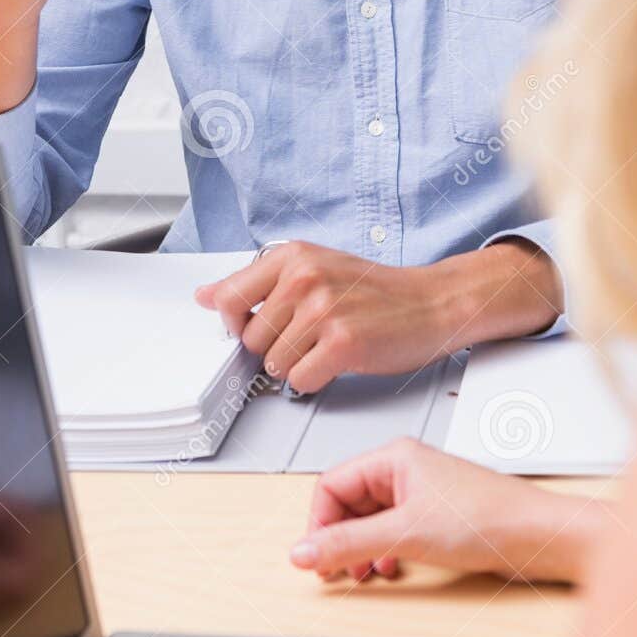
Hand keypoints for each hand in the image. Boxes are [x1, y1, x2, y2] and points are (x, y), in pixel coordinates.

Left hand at [195, 238, 559, 392]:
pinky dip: (315, 380)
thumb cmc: (375, 290)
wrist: (432, 302)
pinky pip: (300, 381)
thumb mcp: (313, 267)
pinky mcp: (342, 344)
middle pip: (249, 339)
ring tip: (326, 345)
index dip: (235, 324)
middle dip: (272, 348)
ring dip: (296, 365)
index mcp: (292, 255)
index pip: (226, 299)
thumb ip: (257, 282)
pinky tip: (337, 361)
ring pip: (273, 364)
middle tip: (309, 336)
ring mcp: (323, 311)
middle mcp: (304, 278)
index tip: (253, 327)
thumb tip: (204, 296)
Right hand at [288, 437, 603, 583]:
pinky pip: (391, 530)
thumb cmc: (489, 518)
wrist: (538, 536)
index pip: (331, 484)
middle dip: (338, 539)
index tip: (316, 557)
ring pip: (368, 520)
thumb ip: (349, 543)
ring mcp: (419, 493)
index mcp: (393, 458)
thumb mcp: (406, 534)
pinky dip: (383, 552)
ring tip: (364, 573)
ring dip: (360, 549)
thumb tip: (303, 551)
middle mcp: (404, 470)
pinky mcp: (433, 515)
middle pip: (347, 503)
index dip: (319, 523)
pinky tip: (391, 569)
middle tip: (335, 571)